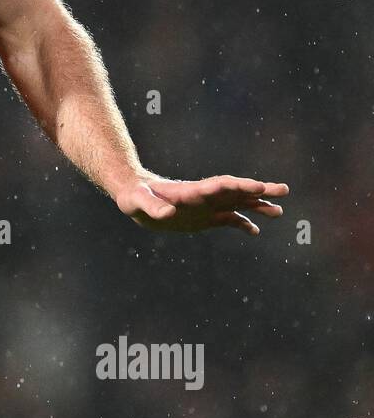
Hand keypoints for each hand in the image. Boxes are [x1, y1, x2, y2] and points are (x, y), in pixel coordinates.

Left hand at [116, 174, 289, 235]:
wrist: (135, 198)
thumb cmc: (134, 197)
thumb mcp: (138, 203)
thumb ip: (153, 207)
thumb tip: (168, 215)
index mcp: (192, 191)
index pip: (220, 186)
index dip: (239, 186)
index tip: (259, 187)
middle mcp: (205, 196)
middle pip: (237, 191)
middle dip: (259, 190)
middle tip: (283, 190)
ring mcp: (207, 206)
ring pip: (238, 204)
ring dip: (258, 205)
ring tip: (279, 211)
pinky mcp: (205, 217)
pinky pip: (228, 219)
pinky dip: (242, 224)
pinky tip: (255, 232)